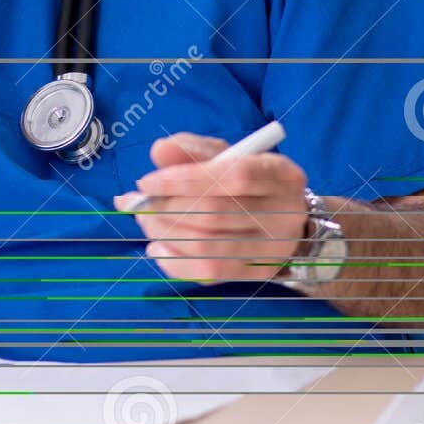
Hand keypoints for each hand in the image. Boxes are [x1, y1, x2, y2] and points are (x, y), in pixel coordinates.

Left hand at [113, 131, 308, 282]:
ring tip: (145, 222)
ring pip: (208, 246)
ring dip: (165, 234)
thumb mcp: (226, 155)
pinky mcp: (259, 273)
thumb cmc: (248, 182)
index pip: (234, 175)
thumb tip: (159, 151)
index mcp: (280, 173)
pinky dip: (174, 262)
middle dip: (166, 208)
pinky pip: (209, 273)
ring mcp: (274, 247)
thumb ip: (192, 150)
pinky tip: (158, 248)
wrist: (284, 219)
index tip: (147, 182)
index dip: (185, 179)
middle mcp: (284, 212)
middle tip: (139, 203)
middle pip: (216, 213)